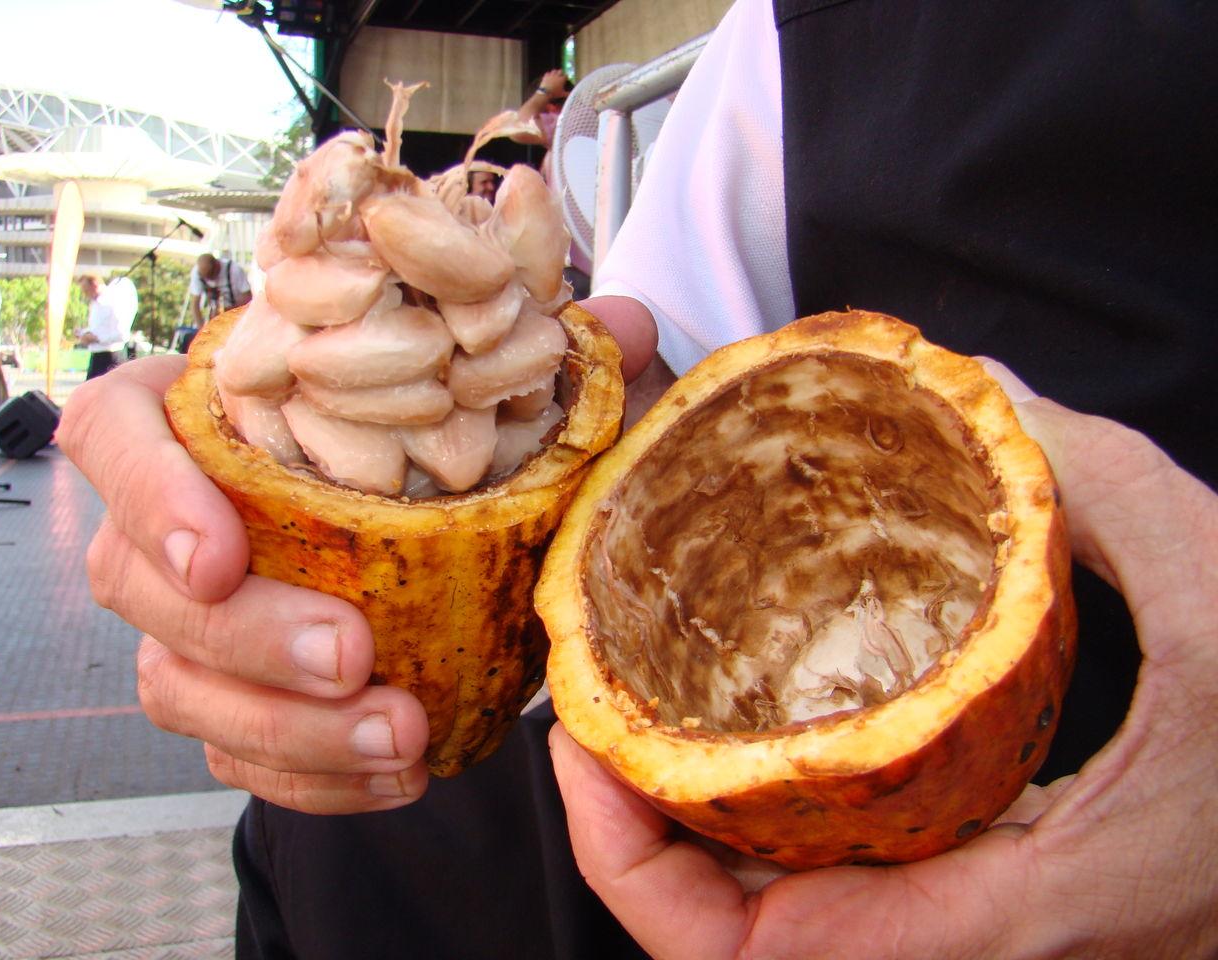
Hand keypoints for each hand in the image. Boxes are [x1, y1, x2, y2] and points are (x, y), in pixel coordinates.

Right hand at [58, 301, 656, 815]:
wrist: (449, 536)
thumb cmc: (453, 445)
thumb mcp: (510, 393)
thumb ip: (557, 358)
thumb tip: (628, 326)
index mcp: (216, 416)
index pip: (115, 431)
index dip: (145, 491)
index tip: (218, 553)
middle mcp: (181, 517)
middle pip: (133, 582)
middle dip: (243, 633)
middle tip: (353, 653)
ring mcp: (197, 619)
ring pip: (176, 684)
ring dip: (282, 726)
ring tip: (398, 731)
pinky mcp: (235, 698)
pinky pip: (236, 753)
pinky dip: (311, 779)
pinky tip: (398, 771)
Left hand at [540, 69, 566, 97]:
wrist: (546, 92)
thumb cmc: (555, 93)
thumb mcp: (562, 94)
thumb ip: (567, 93)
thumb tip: (570, 94)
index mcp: (562, 79)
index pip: (565, 75)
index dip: (566, 77)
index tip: (565, 78)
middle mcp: (557, 75)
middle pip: (560, 71)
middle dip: (561, 72)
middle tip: (561, 75)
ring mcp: (551, 75)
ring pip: (554, 70)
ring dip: (555, 72)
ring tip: (555, 74)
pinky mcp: (546, 76)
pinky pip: (547, 73)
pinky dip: (548, 74)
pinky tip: (549, 76)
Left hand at [550, 365, 1217, 958]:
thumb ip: (1095, 481)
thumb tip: (985, 387)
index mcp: (1017, 910)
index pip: (762, 955)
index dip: (640, 874)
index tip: (582, 759)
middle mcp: (987, 944)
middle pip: (751, 952)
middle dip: (643, 855)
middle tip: (591, 729)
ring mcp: (997, 934)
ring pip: (799, 927)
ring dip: (702, 845)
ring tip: (643, 727)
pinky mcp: (1011, 896)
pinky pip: (859, 890)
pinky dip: (784, 832)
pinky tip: (763, 747)